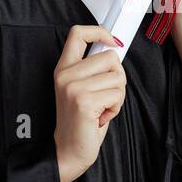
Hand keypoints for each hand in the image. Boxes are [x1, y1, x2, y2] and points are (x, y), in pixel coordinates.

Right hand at [52, 25, 126, 181]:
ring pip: (117, 77)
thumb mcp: (84, 88)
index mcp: (64, 68)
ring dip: (117, 96)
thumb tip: (115, 49)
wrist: (69, 150)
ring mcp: (73, 88)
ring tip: (101, 108)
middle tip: (105, 96)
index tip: (112, 40)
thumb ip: (95, 68)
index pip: (77, 33)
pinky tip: (101, 116)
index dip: (99, 31)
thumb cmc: (81, 122)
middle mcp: (65, 75)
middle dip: (117, 78)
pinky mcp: (84, 102)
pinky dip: (116, 108)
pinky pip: (117, 95)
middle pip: (110, 57)